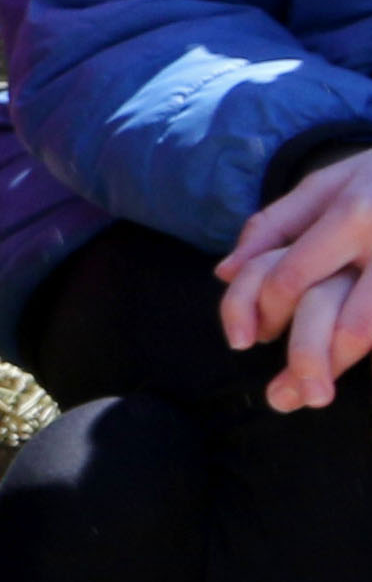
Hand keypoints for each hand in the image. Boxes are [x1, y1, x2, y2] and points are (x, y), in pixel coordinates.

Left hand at [221, 146, 371, 412]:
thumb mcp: (328, 183)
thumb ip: (274, 224)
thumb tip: (225, 272)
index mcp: (351, 214)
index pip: (290, 277)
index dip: (259, 312)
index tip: (246, 339)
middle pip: (339, 318)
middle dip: (307, 361)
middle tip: (285, 397)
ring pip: (367, 329)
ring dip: (337, 366)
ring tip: (312, 394)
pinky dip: (367, 344)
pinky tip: (347, 361)